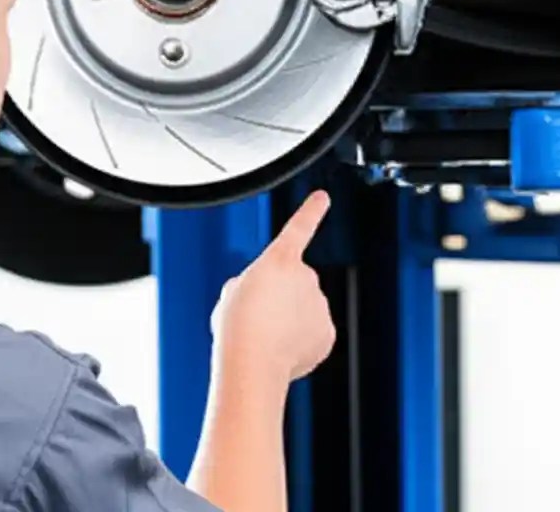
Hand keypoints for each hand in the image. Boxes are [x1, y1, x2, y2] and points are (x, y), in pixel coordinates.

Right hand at [210, 191, 336, 384]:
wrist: (253, 362)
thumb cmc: (238, 327)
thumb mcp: (232, 292)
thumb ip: (251, 283)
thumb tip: (261, 294)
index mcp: (280, 259)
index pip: (299, 227)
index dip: (311, 211)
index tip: (322, 197)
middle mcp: (306, 277)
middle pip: (294, 281)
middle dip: (279, 295)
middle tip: (257, 314)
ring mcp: (320, 305)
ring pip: (303, 308)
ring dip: (288, 318)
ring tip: (266, 334)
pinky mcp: (327, 333)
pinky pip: (312, 333)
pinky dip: (299, 340)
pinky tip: (280, 348)